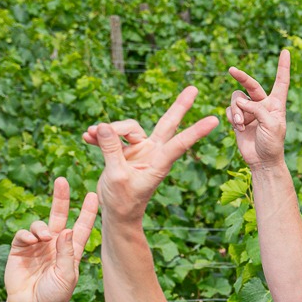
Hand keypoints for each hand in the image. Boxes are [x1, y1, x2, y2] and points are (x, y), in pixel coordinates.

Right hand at [4, 178, 98, 301]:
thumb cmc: (54, 295)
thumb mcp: (67, 275)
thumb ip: (67, 253)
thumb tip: (65, 230)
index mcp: (71, 250)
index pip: (81, 227)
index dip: (87, 212)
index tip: (93, 195)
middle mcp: (55, 244)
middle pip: (59, 216)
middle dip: (60, 198)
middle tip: (61, 181)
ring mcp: (37, 246)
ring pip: (40, 225)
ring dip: (41, 227)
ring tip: (44, 238)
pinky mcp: (20, 249)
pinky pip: (23, 234)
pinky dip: (27, 234)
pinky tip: (32, 241)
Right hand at [84, 87, 218, 221]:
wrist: (117, 213)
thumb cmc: (122, 200)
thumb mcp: (116, 176)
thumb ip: (111, 150)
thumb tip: (104, 125)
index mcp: (160, 162)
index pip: (180, 143)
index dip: (196, 131)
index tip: (215, 120)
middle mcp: (154, 152)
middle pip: (167, 123)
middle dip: (180, 106)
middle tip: (195, 88)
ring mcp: (140, 150)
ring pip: (127, 128)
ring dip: (108, 130)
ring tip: (89, 135)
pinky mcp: (126, 151)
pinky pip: (113, 135)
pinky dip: (100, 136)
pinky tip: (87, 137)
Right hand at [227, 49, 289, 170]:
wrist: (262, 160)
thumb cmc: (272, 143)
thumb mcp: (271, 125)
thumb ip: (258, 109)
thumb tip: (239, 100)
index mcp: (276, 104)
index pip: (281, 82)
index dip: (283, 67)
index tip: (286, 51)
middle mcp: (263, 104)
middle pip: (250, 84)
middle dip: (241, 76)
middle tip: (232, 70)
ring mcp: (249, 110)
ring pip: (236, 99)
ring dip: (237, 111)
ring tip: (242, 124)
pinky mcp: (238, 118)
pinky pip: (230, 110)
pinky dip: (233, 118)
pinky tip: (240, 128)